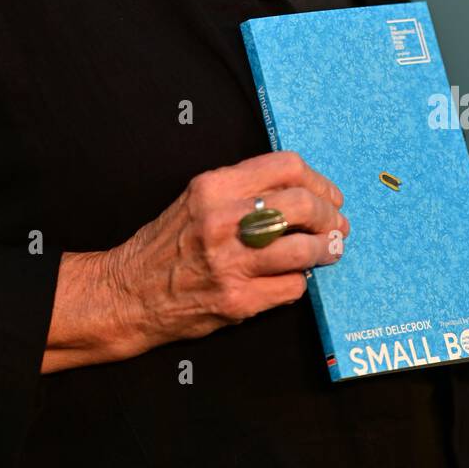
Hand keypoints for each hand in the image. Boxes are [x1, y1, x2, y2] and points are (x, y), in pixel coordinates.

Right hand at [106, 150, 348, 354]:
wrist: (131, 292)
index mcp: (214, 186)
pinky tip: (292, 278)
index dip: (318, 181)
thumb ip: (244, 189)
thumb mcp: (198, 198)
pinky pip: (292, 287)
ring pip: (305, 249)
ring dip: (325, 251)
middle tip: (337, 226)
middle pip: (303, 205)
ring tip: (328, 251)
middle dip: (330, 216)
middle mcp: (223, 220)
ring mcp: (231, 262)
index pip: (287, 167)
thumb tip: (303, 191)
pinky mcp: (238, 300)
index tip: (329, 195)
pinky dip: (299, 282)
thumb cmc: (171, 243)